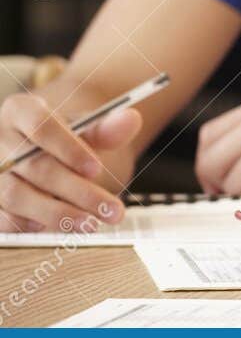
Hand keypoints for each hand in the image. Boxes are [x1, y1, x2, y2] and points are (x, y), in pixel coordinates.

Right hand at [0, 93, 139, 232]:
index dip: (68, 148)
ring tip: (92, 224)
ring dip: (57, 213)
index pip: (40, 126)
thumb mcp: (85, 127)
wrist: (41, 152)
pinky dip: (31, 225)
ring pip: (16, 196)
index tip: (97, 169)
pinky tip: (60, 227)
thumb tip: (131, 119)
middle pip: (34, 167)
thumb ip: (106, 126)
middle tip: (111, 209)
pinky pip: (3, 218)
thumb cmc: (63, 137)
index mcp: (20, 110)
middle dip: (77, 191)